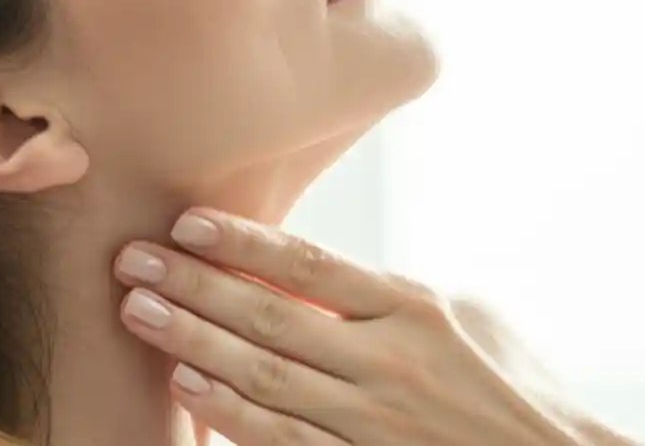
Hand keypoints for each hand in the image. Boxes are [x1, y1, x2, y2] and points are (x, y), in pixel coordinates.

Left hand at [113, 208, 588, 445]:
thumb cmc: (513, 390)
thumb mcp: (470, 321)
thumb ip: (393, 295)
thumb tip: (321, 272)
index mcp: (414, 309)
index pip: (311, 263)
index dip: (243, 241)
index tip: (185, 221)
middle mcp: (390, 361)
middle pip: (272, 314)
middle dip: (194, 283)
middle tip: (131, 259)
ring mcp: (377, 422)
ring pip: (267, 377)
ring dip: (194, 343)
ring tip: (139, 312)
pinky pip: (287, 443)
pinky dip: (233, 417)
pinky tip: (188, 392)